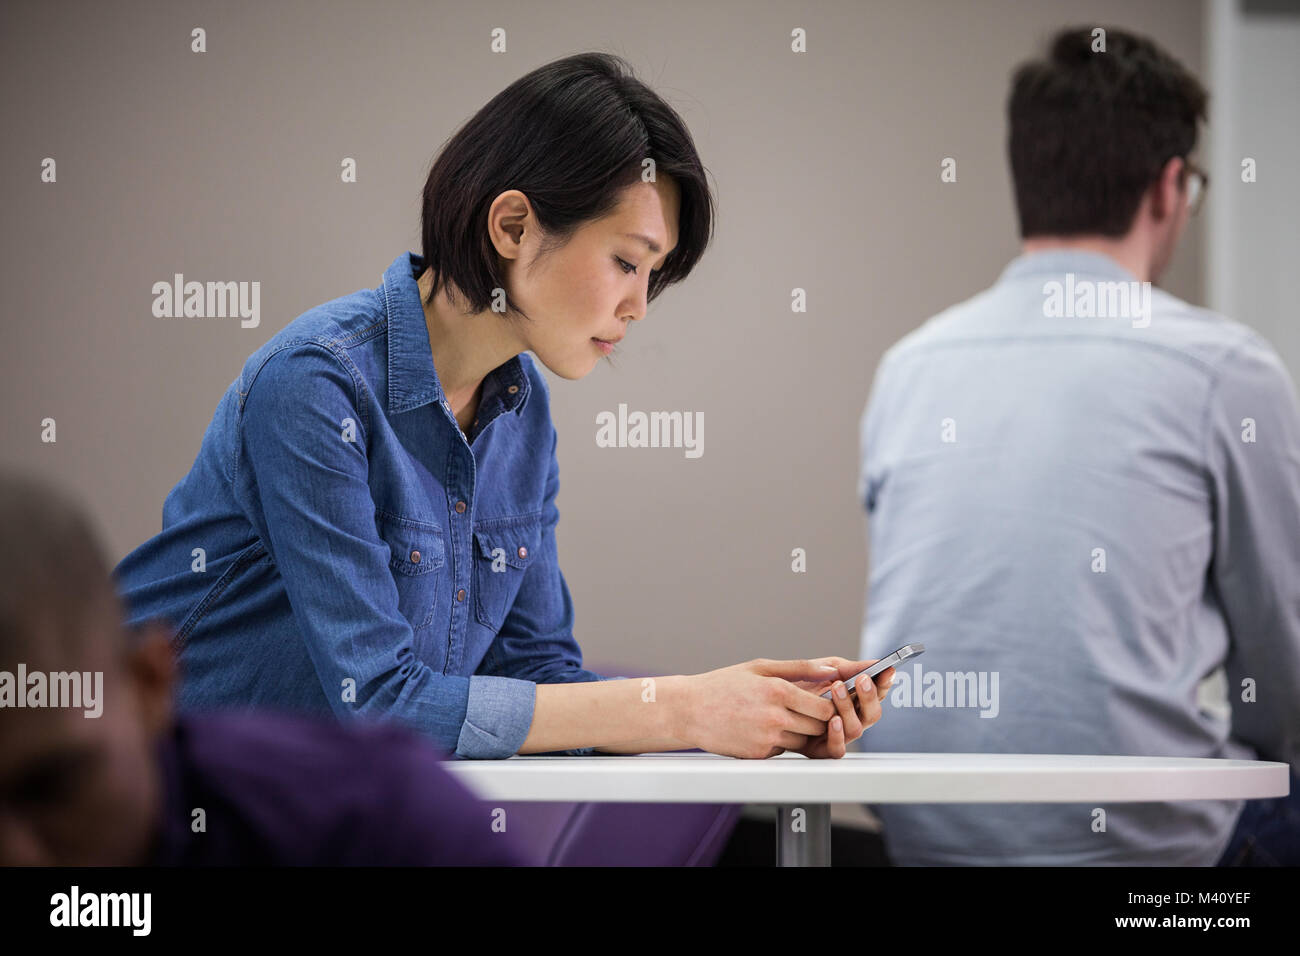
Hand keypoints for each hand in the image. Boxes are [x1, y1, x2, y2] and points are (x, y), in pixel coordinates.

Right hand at [669, 658, 841, 758]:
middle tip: (804, 709)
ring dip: (799, 732)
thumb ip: (800, 668)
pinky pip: (783, 750)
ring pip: (803, 741)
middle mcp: (775, 717)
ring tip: (779, 716)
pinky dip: (780, 741)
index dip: (829, 706)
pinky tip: (762, 727)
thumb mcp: (760, 668)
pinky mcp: (758, 755)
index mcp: (778, 691)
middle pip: (818, 727)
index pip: (824, 708)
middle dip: (817, 720)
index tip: (822, 701)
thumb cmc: (723, 685)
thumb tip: (832, 669)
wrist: (689, 710)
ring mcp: (766, 738)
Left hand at [788, 656, 895, 758]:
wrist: (757, 701)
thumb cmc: (786, 684)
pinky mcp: (819, 748)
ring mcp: (835, 734)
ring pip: (856, 729)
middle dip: (870, 696)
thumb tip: (873, 662)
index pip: (875, 693)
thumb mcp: (815, 670)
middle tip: (862, 679)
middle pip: (872, 714)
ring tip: (837, 689)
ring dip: (850, 708)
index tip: (887, 670)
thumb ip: (843, 667)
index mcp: (850, 698)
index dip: (884, 683)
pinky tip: (833, 720)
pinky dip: (838, 735)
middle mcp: (847, 718)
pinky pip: (837, 749)